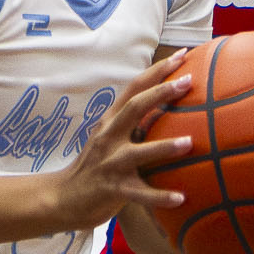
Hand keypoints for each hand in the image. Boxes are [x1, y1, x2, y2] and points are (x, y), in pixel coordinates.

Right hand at [48, 50, 194, 231]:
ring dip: (164, 147)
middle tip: (188, 81)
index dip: (157, 70)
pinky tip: (181, 198)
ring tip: (190, 143)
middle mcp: (109, 136)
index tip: (182, 54)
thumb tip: (168, 109)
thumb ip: (133, 123)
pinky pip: (140, 194)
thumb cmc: (95, 165)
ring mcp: (110, 163)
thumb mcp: (110, 137)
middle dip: (161, 92)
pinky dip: (159, 196)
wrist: (63, 197)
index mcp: (110, 121)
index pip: (134, 88)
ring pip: (138, 152)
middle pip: (135, 107)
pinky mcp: (113, 189)